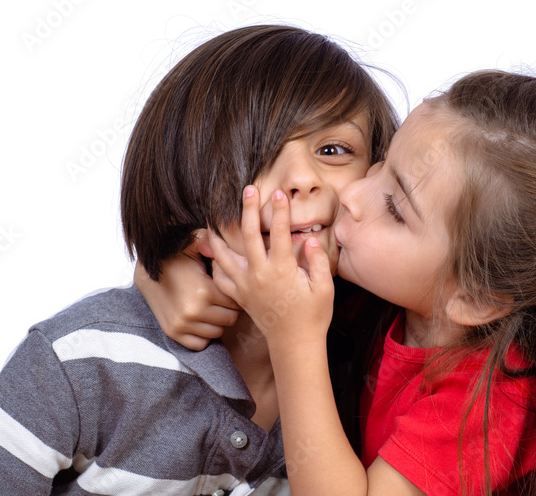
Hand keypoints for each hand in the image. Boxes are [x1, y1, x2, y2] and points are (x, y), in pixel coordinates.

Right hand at [134, 231, 241, 350]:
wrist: (146, 272)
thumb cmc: (175, 257)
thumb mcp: (192, 243)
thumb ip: (210, 240)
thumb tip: (218, 246)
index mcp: (203, 291)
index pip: (236, 301)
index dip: (235, 293)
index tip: (228, 285)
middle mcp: (193, 312)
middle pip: (230, 318)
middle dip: (229, 307)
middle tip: (221, 296)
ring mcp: (182, 325)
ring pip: (218, 332)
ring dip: (217, 321)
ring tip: (210, 306)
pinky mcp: (173, 333)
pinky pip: (201, 343)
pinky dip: (203, 334)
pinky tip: (201, 319)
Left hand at [208, 186, 334, 347]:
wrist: (294, 345)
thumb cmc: (313, 316)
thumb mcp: (324, 288)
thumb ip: (317, 261)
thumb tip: (309, 240)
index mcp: (282, 270)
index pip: (278, 232)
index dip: (279, 211)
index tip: (278, 194)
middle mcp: (260, 274)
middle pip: (248, 235)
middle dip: (247, 209)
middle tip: (247, 190)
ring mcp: (246, 286)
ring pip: (225, 255)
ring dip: (219, 235)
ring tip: (211, 220)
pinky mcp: (240, 296)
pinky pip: (221, 278)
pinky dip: (215, 264)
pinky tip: (213, 254)